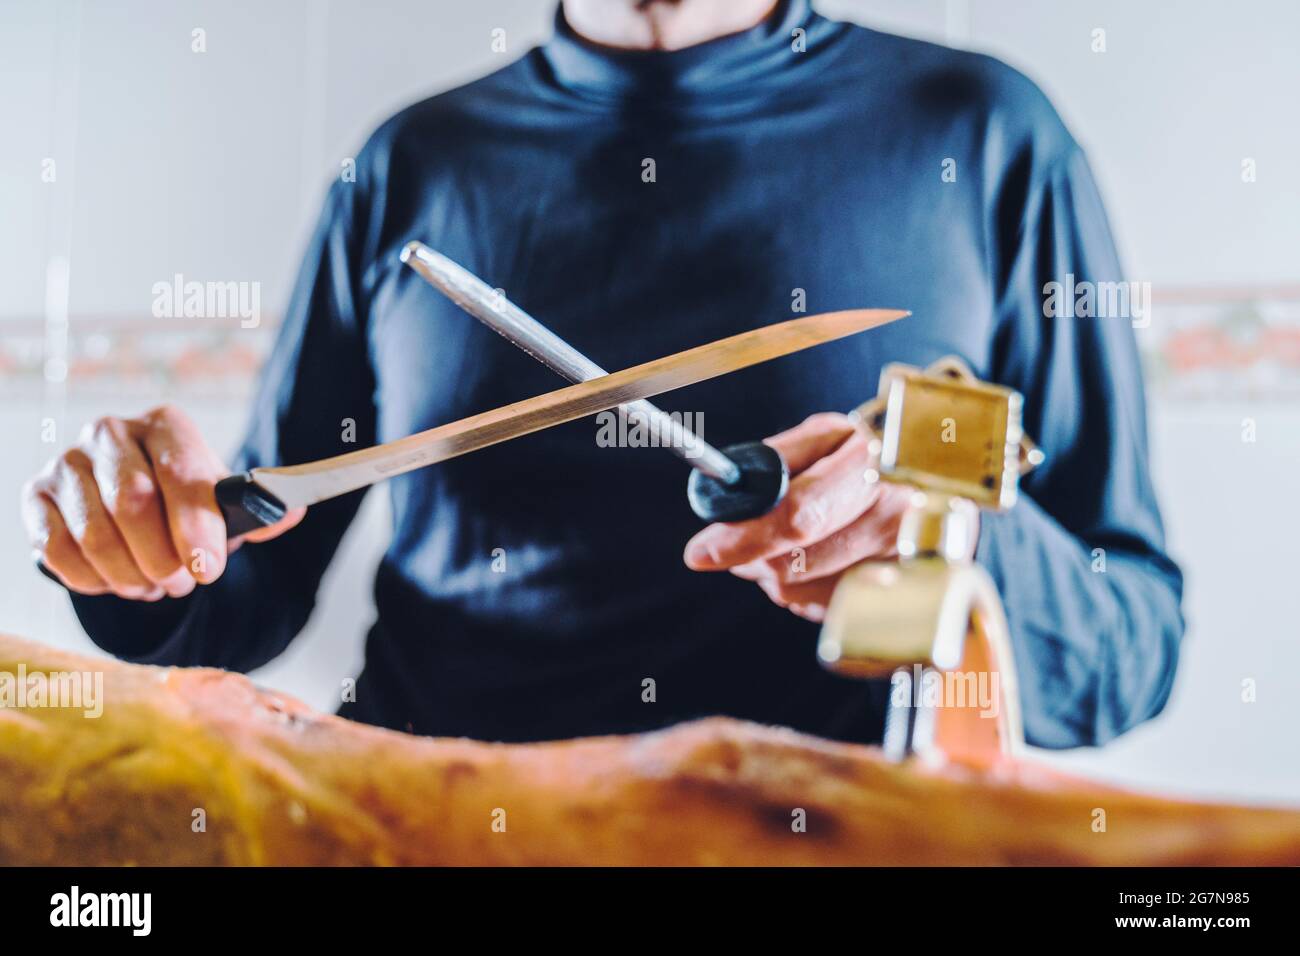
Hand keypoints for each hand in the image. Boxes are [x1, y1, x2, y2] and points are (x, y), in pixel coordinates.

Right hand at [21, 405, 303, 599]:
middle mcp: (109, 433)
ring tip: (154, 585)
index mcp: (165, 426)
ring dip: (131, 575)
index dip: (196, 526)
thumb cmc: (183, 504)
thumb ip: (256, 509)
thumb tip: (290, 511)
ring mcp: (66, 463)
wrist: (131, 505)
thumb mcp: (224, 503)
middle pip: (133, 503)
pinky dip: (93, 580)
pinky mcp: (35, 497)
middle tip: (183, 584)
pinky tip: (118, 581)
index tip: (209, 570)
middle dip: (163, 558)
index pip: (181, 473)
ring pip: (95, 534)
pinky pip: (58, 551)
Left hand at [683, 412, 916, 621]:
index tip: (701, 551)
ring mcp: (906, 565)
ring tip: (786, 541)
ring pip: (803, 592)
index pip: (799, 515)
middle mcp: (898, 519)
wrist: (945, 484)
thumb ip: (776, 458)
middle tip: (734, 540)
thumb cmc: (872, 456)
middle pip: (795, 563)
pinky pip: (824, 610)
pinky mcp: (903, 599)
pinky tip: (819, 560)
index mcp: (875, 466)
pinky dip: (805, 589)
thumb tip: (726, 490)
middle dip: (750, 556)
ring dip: (773, 573)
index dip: (744, 537)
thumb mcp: (829, 434)